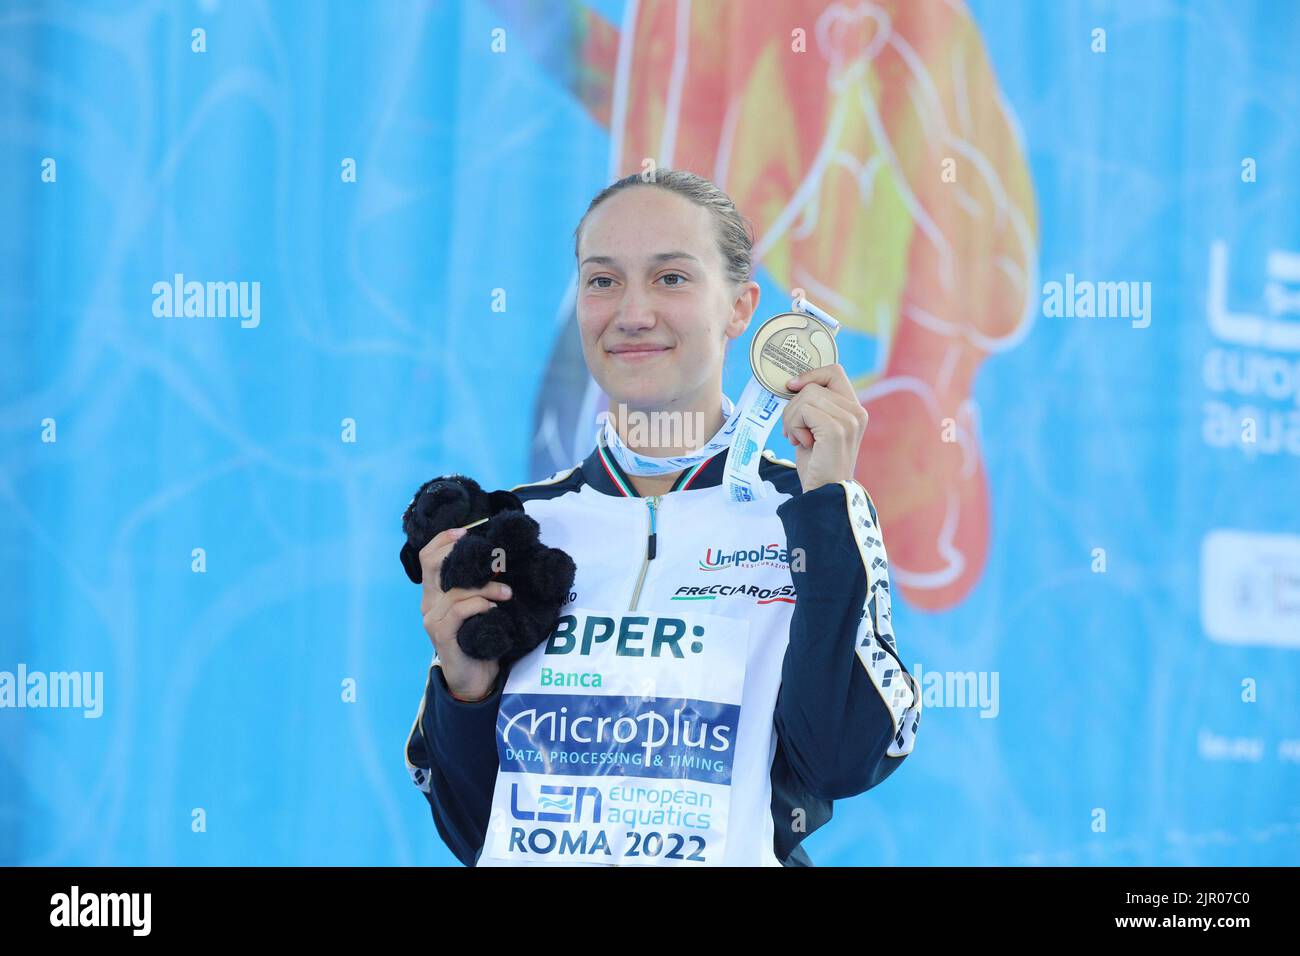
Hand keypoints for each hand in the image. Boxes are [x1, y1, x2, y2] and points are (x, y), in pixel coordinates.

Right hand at [418, 527, 509, 699]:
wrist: (476, 679)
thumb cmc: (481, 638)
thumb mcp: (479, 606)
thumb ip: (479, 585)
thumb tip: (499, 559)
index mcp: (435, 592)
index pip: (428, 556)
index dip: (444, 539)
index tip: (468, 532)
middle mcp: (429, 602)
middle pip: (433, 564)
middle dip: (464, 555)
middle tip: (495, 560)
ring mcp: (432, 618)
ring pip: (456, 589)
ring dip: (487, 587)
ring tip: (506, 594)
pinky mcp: (441, 634)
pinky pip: (459, 609)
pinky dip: (480, 605)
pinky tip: (494, 611)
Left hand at [781, 363, 868, 492]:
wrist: (824, 492)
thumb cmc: (817, 462)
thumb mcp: (815, 427)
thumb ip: (812, 405)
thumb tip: (791, 383)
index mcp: (854, 409)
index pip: (833, 371)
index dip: (810, 375)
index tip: (791, 388)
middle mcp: (857, 411)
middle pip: (813, 386)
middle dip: (792, 407)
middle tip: (792, 431)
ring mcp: (849, 420)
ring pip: (806, 397)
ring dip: (791, 418)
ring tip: (797, 439)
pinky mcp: (836, 429)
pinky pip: (804, 411)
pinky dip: (794, 426)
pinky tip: (802, 443)